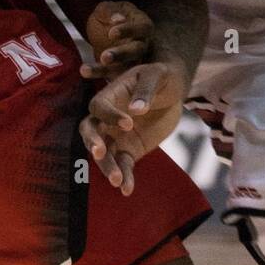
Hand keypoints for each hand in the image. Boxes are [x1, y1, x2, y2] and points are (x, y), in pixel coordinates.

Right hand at [79, 60, 185, 195]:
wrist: (174, 93)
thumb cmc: (162, 76)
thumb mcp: (158, 75)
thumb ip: (146, 90)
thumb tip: (136, 109)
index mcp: (111, 94)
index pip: (99, 106)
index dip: (110, 115)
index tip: (130, 124)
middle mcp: (108, 117)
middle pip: (90, 131)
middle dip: (92, 142)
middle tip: (100, 151)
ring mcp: (116, 136)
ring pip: (104, 153)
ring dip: (107, 166)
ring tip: (117, 180)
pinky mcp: (129, 151)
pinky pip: (122, 166)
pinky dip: (124, 177)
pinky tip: (128, 189)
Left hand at [81, 0, 153, 79]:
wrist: (107, 30)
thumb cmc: (110, 16)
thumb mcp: (108, 8)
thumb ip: (110, 11)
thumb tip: (117, 19)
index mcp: (143, 26)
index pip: (141, 28)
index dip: (128, 31)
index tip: (111, 33)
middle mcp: (143, 44)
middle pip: (136, 51)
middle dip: (121, 54)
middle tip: (105, 57)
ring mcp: (134, 60)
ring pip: (125, 67)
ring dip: (107, 69)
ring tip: (86, 69)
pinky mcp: (122, 71)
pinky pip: (112, 76)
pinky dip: (98, 75)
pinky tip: (84, 71)